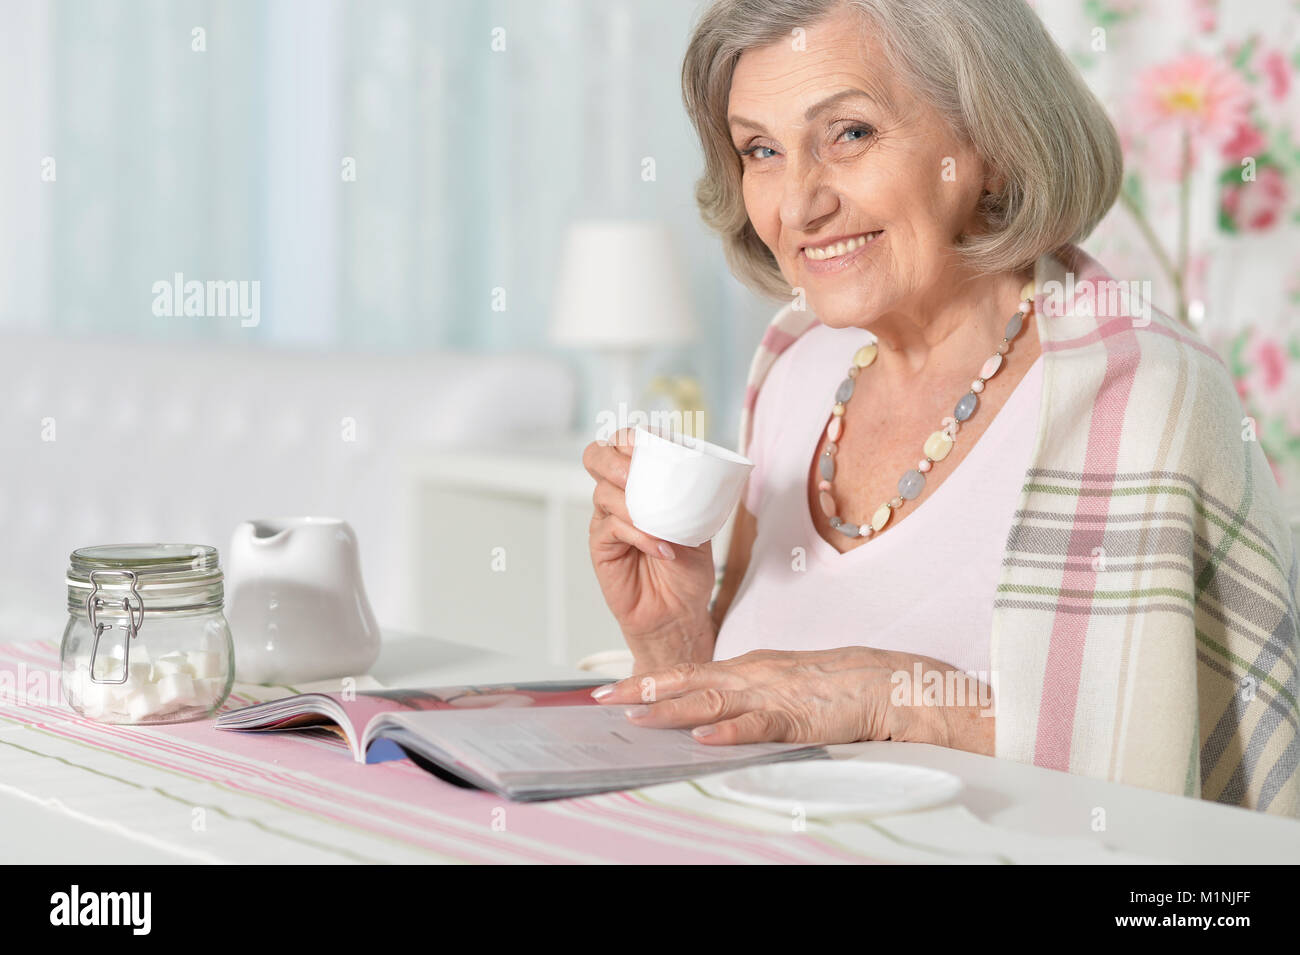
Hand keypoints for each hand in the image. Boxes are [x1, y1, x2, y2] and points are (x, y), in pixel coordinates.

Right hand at [583, 428, 717, 666]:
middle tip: (635, 475)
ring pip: (604, 492)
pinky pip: (611, 527)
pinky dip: (638, 534)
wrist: (679, 611)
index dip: (629, 436)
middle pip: (597, 456)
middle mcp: (619, 494)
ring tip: (661, 524)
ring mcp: (606, 518)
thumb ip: (692, 499)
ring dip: (634, 504)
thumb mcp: (699, 526)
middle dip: (614, 459)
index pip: (623, 443)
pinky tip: (661, 548)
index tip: (648, 442)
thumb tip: (700, 474)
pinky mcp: (601, 546)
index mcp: (642, 481)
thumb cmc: (688, 568)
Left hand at [590, 647, 995, 754]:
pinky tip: (704, 739)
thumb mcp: (787, 686)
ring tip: (636, 716)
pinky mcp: (801, 716)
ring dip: (672, 708)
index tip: (613, 688)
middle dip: (643, 689)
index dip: (650, 679)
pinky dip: (730, 731)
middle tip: (601, 698)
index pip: (690, 671)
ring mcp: (776, 693)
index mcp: (752, 667)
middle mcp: (756, 674)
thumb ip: (751, 697)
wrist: (895, 683)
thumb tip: (712, 715)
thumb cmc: (844, 686)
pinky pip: (760, 725)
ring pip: (715, 699)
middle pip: (690, 679)